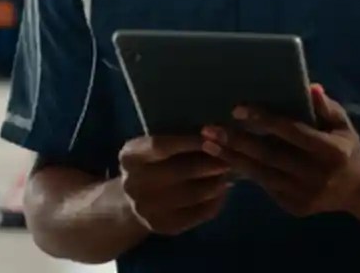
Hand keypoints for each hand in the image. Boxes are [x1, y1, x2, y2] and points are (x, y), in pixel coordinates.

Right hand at [117, 135, 233, 235]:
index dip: (189, 141)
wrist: (133, 200)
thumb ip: (176, 139)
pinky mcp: (163, 226)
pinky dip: (215, 201)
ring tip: (230, 173)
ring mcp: (146, 208)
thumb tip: (215, 134)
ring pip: (192, 194)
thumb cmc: (151, 163)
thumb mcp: (152, 147)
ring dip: (216, 183)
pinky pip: (197, 214)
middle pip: (178, 172)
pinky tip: (223, 190)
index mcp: (129, 157)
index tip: (214, 136)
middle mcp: (133, 184)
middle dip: (209, 163)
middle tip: (230, 157)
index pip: (160, 146)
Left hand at [200, 84, 359, 217]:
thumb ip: (325, 106)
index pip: (292, 132)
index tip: (237, 108)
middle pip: (270, 156)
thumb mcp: (341, 123)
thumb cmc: (344, 147)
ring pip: (262, 174)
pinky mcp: (295, 207)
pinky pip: (264, 186)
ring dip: (231, 158)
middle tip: (208, 127)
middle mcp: (318, 175)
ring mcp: (305, 195)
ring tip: (207, 143)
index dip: (265, 120)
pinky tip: (223, 158)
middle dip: (237, 141)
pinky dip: (243, 172)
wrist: (357, 189)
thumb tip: (309, 86)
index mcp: (331, 151)